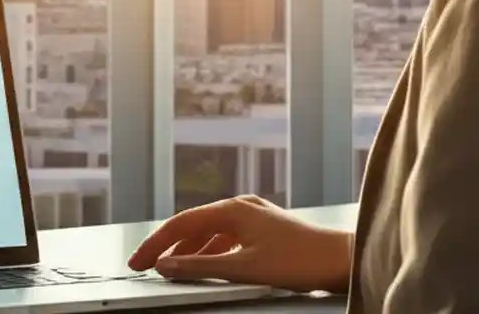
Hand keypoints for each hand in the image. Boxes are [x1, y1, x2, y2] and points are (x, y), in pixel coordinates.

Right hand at [126, 195, 351, 293]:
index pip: (181, 225)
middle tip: (145, 267)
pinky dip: (209, 254)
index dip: (155, 245)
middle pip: (192, 226)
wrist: (341, 259)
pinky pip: (225, 239)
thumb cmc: (298, 261)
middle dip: (167, 248)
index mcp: (233, 209)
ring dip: (188, 253)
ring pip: (209, 234)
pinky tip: (204, 268)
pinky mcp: (263, 230)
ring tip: (171, 271)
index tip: (137, 262)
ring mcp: (253, 217)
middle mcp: (240, 207)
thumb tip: (167, 267)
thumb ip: (201, 267)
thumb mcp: (243, 269)